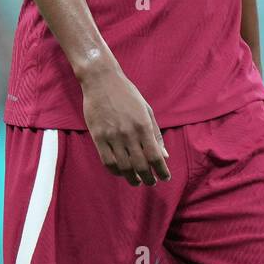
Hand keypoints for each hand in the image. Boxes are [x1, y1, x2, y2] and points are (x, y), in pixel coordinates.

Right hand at [77, 60, 169, 186]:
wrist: (102, 81)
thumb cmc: (127, 94)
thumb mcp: (146, 110)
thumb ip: (156, 133)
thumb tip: (164, 155)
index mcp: (143, 125)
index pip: (155, 156)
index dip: (161, 170)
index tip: (165, 177)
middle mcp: (129, 133)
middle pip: (140, 165)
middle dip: (148, 178)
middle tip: (152, 182)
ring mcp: (112, 136)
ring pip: (123, 167)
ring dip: (132, 178)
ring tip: (137, 181)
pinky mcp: (98, 137)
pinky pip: (107, 161)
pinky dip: (116, 171)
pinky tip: (121, 173)